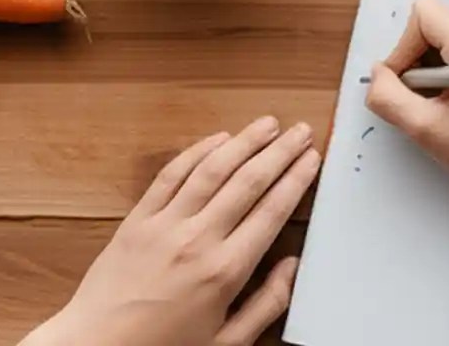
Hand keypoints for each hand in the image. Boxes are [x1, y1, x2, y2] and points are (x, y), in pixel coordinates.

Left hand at [22, 117, 320, 345]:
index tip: (312, 159)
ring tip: (268, 123)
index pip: (271, 211)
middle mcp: (197, 240)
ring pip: (212, 170)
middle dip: (280, 152)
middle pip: (248, 182)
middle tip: (300, 131)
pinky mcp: (137, 220)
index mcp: (225, 272)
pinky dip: (197, 152)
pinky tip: (217, 139)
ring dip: (244, 142)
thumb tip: (293, 267)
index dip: (296, 180)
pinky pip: (171, 176)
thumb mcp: (227, 343)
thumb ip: (267, 304)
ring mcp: (165, 225)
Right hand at [365, 0, 448, 218]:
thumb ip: (388, 97)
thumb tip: (377, 74)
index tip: (403, 86)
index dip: (403, 48)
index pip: (424, 15)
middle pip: (436, 24)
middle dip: (416, 60)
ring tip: (440, 108)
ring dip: (432, 69)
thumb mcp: (426, 129)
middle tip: (420, 102)